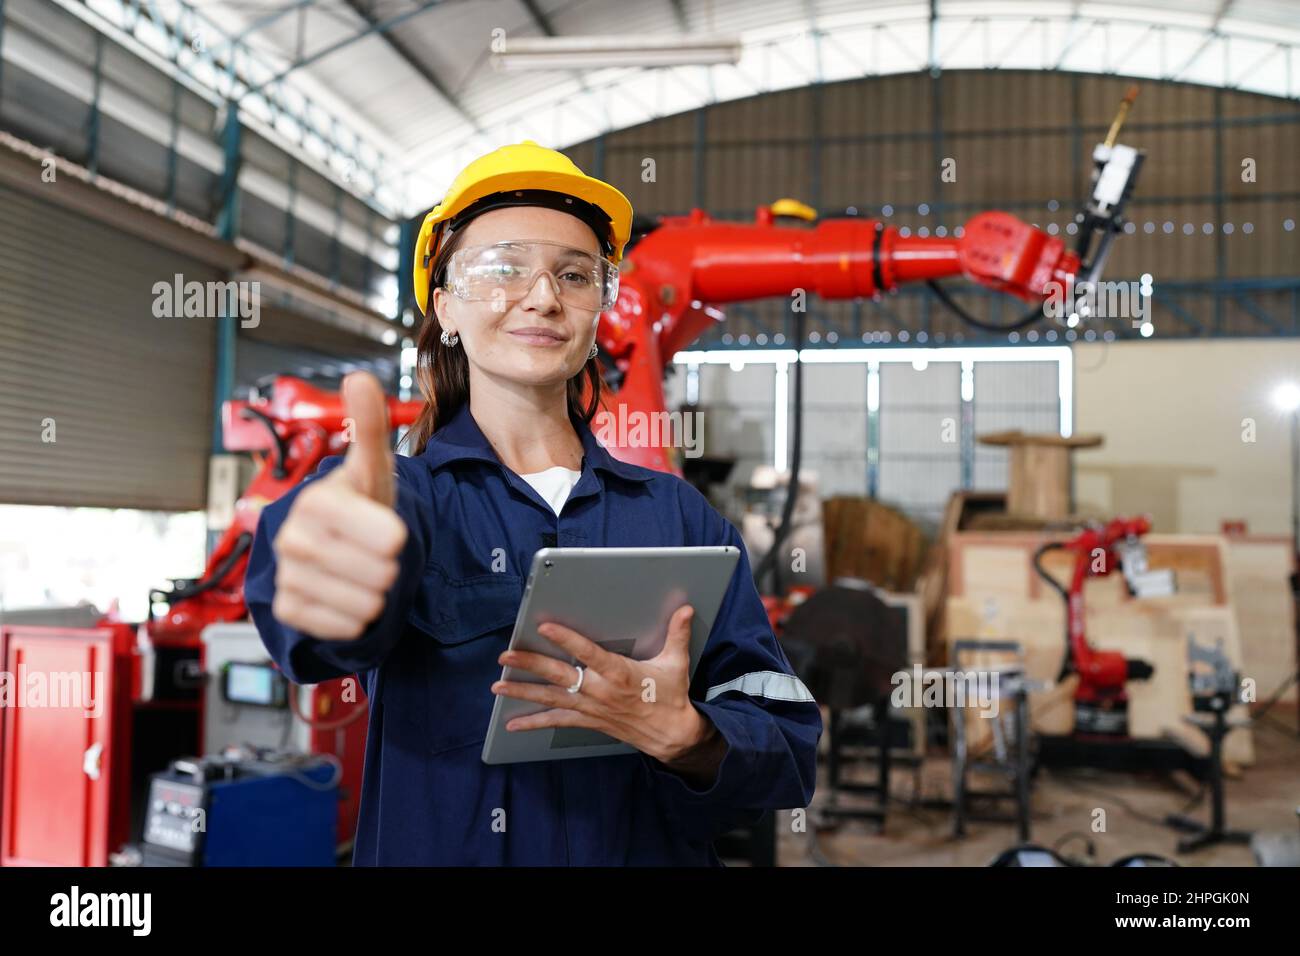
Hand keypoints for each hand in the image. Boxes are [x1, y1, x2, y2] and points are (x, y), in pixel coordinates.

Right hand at [271, 371, 406, 640]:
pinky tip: (346, 596)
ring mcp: (287, 575)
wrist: (334, 549)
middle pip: (380, 574)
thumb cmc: (360, 506)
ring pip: (364, 604)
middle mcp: (292, 538)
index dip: (394, 538)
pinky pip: (344, 627)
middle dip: (387, 567)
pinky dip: (356, 618)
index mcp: (318, 503)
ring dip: (375, 594)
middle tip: (374, 554)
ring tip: (362, 573)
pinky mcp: (289, 611)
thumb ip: (369, 426)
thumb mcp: (373, 468)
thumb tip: (358, 378)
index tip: (390, 531)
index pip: (385, 537)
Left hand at [491, 605, 713, 765]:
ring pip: (551, 698)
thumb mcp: (676, 663)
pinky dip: (534, 722)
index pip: (586, 652)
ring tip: (498, 685)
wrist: (670, 734)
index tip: (544, 627)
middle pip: (559, 675)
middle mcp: (599, 690)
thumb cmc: (670, 696)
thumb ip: (677, 633)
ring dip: (523, 691)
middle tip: (505, 656)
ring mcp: (591, 707)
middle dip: (530, 665)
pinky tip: (513, 723)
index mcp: (618, 672)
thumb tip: (685, 608)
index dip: (565, 639)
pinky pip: (557, 722)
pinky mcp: (588, 720)